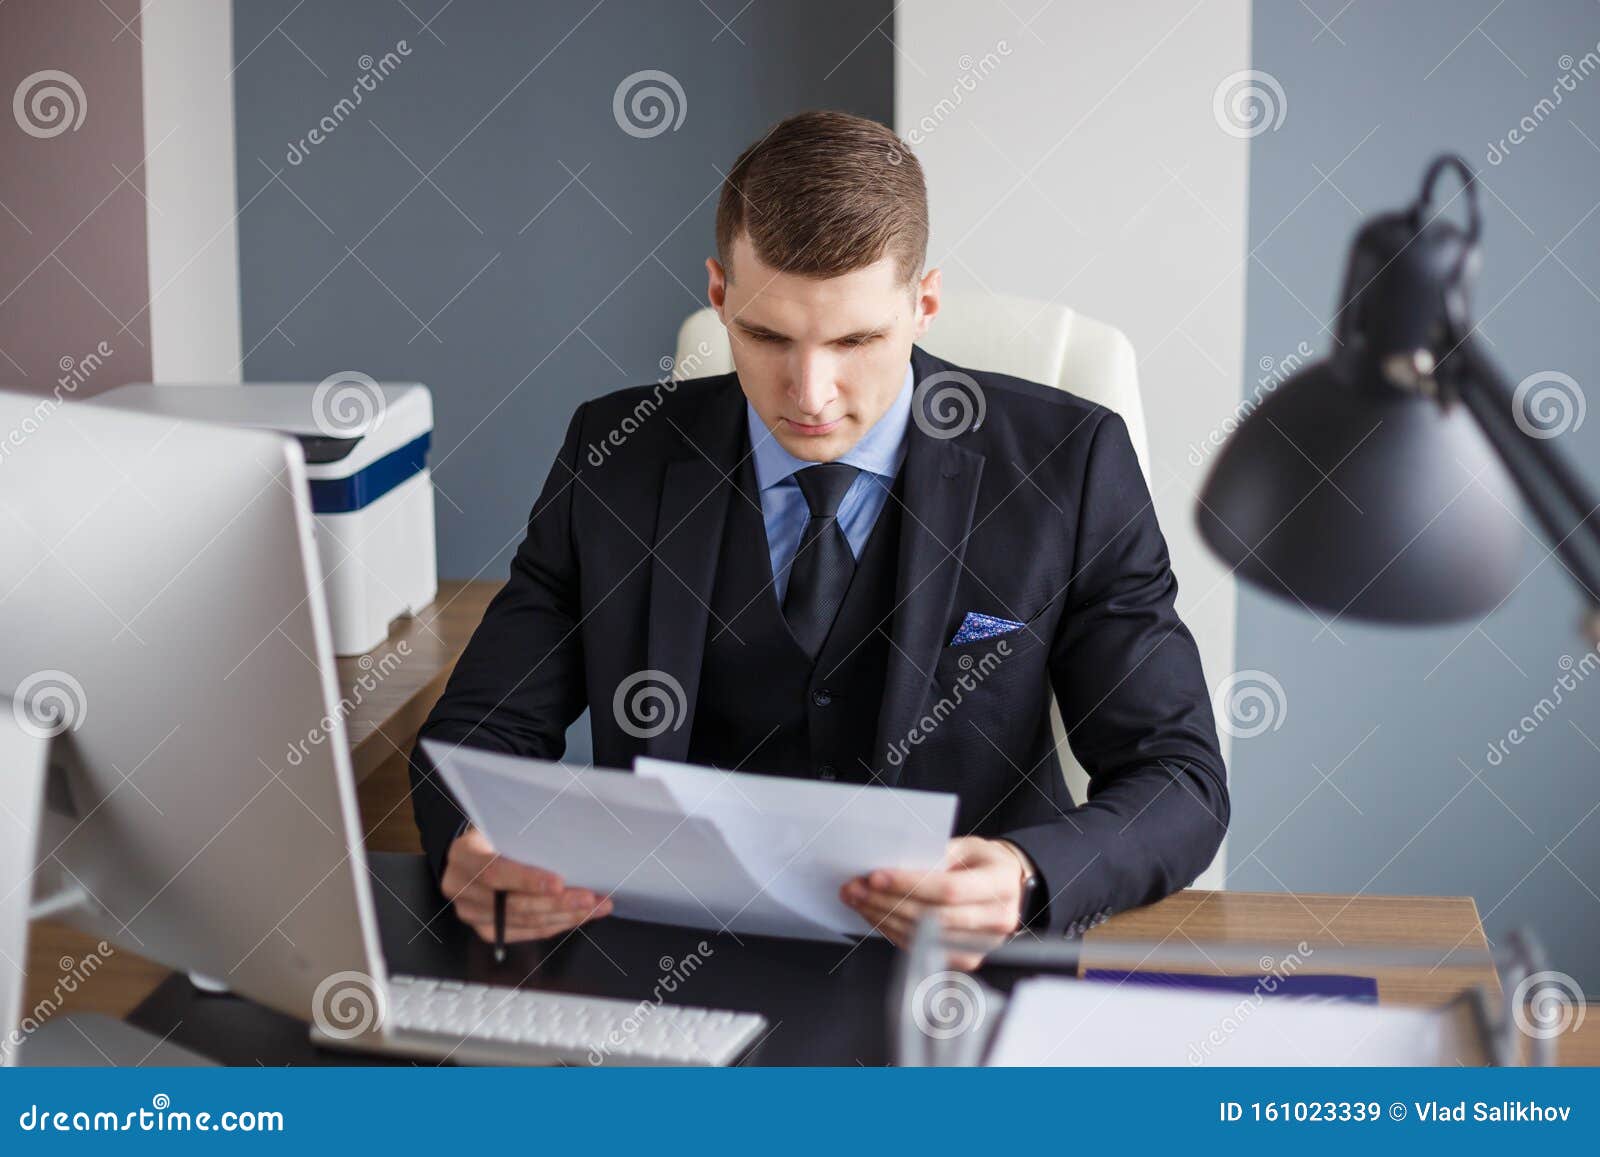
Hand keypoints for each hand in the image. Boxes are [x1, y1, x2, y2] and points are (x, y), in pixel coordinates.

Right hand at [441, 826, 612, 944]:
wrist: (473, 851)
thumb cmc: (495, 832)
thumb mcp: (503, 824)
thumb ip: (526, 834)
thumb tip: (573, 841)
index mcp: (464, 855)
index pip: (494, 871)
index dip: (527, 880)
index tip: (559, 883)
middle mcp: (461, 888)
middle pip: (513, 904)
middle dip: (558, 903)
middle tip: (591, 898)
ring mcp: (472, 913)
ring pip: (525, 921)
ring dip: (565, 916)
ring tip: (596, 907)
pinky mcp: (487, 929)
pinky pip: (527, 932)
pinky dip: (556, 924)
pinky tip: (578, 916)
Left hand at [840, 836, 1032, 969]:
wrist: (1006, 885)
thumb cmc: (983, 862)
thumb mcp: (965, 846)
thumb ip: (934, 854)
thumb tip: (890, 863)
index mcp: (999, 884)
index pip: (949, 890)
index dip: (908, 885)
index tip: (875, 876)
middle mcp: (998, 919)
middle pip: (932, 917)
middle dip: (887, 902)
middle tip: (855, 888)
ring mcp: (984, 945)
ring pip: (924, 937)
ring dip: (883, 918)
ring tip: (858, 900)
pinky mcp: (967, 959)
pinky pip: (923, 949)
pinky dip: (893, 932)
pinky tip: (876, 915)